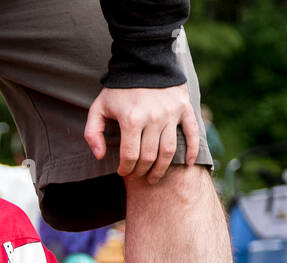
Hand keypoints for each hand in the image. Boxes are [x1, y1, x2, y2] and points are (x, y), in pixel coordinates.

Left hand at [84, 84, 200, 184]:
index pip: (130, 156)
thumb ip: (93, 133)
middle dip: (141, 171)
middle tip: (137, 175)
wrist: (144, 61)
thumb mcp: (98, 108)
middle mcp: (154, 118)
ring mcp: (171, 113)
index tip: (122, 172)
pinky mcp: (184, 108)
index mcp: (132, 119)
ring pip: (168, 151)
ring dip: (161, 168)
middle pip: (149, 157)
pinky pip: (192, 133)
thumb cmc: (118, 89)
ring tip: (154, 176)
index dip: (125, 169)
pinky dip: (191, 150)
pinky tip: (188, 163)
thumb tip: (100, 156)